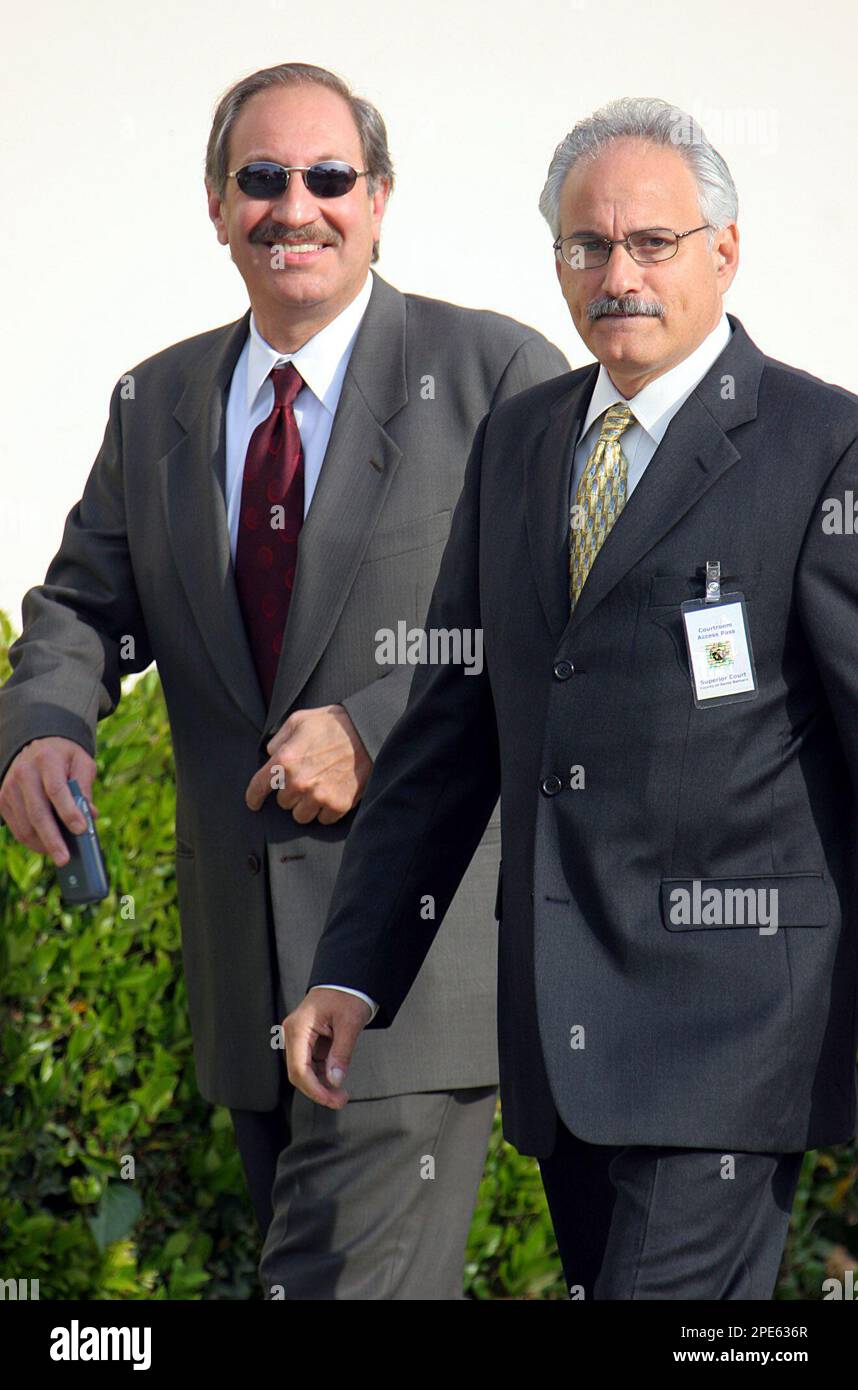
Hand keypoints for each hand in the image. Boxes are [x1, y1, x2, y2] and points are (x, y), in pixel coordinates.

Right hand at [0, 737, 98, 865]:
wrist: (36, 746)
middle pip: (38, 812)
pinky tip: (45, 846)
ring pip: (25, 824)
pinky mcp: (2, 800)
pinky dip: (31, 841)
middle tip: (65, 859)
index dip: (68, 811)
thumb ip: (86, 786)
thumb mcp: (81, 762)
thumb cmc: (64, 758)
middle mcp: (24, 772)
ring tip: (59, 854)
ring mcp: (9, 787)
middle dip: (52, 839)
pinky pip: (16, 827)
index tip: (81, 829)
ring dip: (42, 844)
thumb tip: (89, 815)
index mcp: (47, 759)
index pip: (56, 789)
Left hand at [245, 704, 371, 824]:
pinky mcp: (339, 804)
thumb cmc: (332, 724)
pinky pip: (323, 819)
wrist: (367, 732)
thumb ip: (279, 739)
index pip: (258, 788)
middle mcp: (299, 782)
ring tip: (319, 789)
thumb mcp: (299, 720)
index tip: (254, 803)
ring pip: (301, 815)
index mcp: (284, 760)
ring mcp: (319, 796)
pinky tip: (333, 794)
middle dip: (291, 793)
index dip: (253, 798)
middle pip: (283, 803)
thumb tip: (270, 755)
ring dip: (307, 805)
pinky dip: (326, 810)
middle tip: (307, 778)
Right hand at [283, 987, 371, 1107]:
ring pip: (303, 1071)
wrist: (347, 980)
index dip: (315, 1090)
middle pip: (298, 1073)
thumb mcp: (350, 1023)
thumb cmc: (348, 995)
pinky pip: (310, 1064)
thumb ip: (341, 1053)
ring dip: (321, 1085)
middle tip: (341, 1101)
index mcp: (298, 1027)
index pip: (299, 1069)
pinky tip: (336, 1081)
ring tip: (341, 1094)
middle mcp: (293, 1033)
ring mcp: (298, 1037)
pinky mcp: (306, 1040)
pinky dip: (322, 1075)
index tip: (333, 1100)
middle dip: (318, 1091)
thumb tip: (335, 1081)